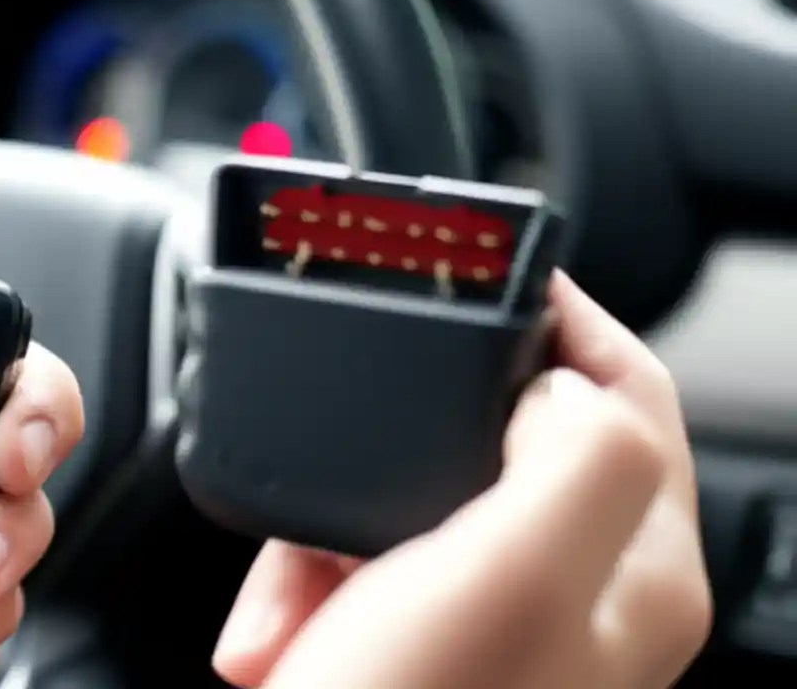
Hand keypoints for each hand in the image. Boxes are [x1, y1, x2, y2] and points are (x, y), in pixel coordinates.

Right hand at [211, 271, 710, 688]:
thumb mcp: (504, 570)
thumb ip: (573, 450)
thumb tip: (558, 382)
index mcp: (634, 571)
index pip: (629, 391)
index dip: (564, 319)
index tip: (494, 276)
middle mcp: (579, 596)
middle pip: (505, 441)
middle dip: (405, 442)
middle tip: (349, 456)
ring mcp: (497, 621)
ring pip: (416, 500)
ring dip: (337, 526)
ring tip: (294, 588)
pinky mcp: (421, 641)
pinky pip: (363, 563)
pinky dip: (310, 581)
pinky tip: (283, 632)